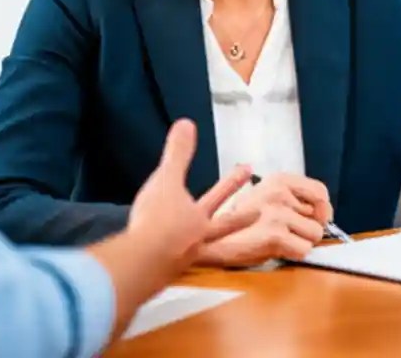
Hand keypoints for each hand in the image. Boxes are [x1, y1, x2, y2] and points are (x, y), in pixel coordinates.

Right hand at [90, 119, 254, 343]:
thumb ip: (177, 154)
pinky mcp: (164, 277)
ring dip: (209, 249)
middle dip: (238, 220)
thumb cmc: (158, 220)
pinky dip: (172, 265)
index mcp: (197, 218)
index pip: (218, 197)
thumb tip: (186, 123)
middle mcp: (197, 241)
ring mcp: (183, 262)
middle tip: (257, 213)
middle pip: (222, 229)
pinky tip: (167, 266)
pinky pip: (172, 269)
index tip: (248, 170)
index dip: (231, 182)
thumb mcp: (166, 180)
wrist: (142, 262)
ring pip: (204, 254)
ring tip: (214, 250)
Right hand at [196, 173, 332, 266]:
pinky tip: (274, 250)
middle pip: (320, 216)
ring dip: (301, 242)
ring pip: (315, 234)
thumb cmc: (238, 222)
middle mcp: (279, 193)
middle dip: (307, 227)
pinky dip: (293, 254)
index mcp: (278, 180)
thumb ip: (293, 198)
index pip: (320, 192)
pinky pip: (304, 250)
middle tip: (283, 231)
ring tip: (278, 240)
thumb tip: (325, 212)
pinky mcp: (275, 235)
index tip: (314, 218)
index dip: (322, 209)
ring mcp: (277, 214)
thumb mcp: (265, 197)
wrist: (211, 239)